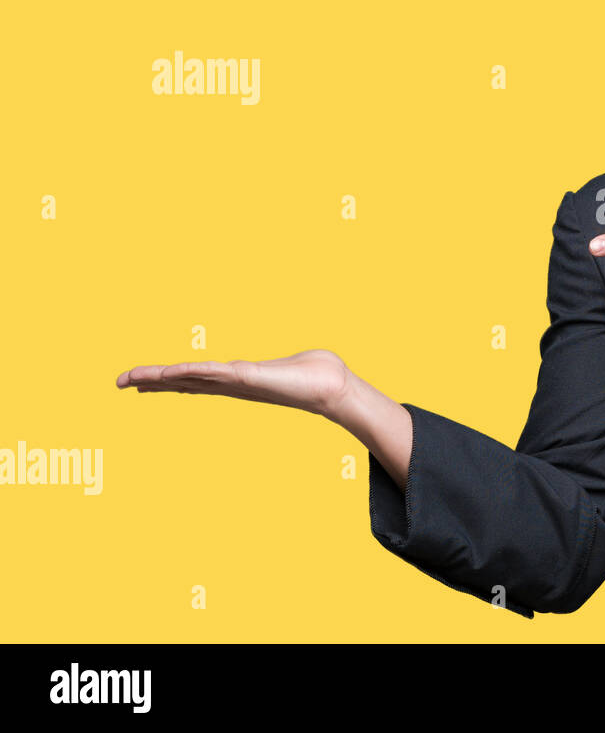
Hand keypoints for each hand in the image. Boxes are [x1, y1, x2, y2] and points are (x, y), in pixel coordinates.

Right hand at [115, 348, 353, 423]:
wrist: (335, 389)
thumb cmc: (317, 377)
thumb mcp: (290, 367)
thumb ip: (283, 367)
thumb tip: (294, 366)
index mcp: (237, 380)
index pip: (194, 379)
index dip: (167, 380)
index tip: (140, 382)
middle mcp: (232, 384)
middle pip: (183, 382)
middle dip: (151, 382)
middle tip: (118, 382)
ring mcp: (238, 383)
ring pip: (191, 378)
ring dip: (160, 378)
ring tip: (131, 378)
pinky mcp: (249, 378)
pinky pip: (213, 373)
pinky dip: (190, 372)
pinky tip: (169, 371)